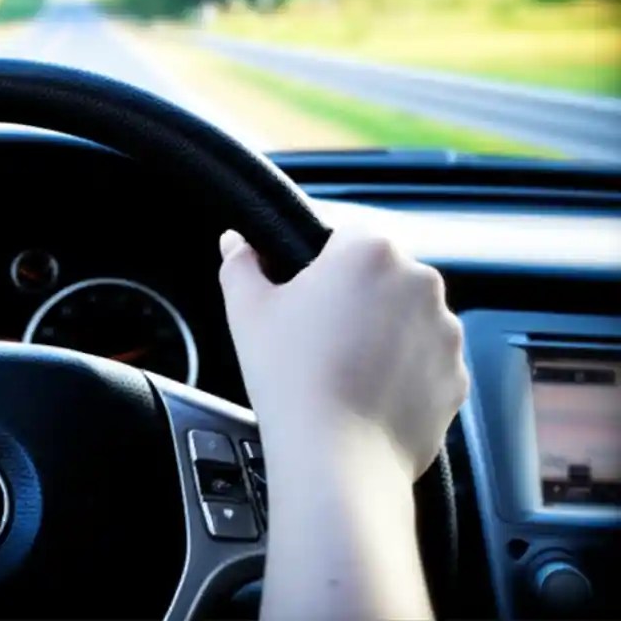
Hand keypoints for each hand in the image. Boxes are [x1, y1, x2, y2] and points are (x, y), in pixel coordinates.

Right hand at [218, 226, 467, 479]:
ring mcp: (446, 330)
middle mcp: (419, 281)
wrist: (338, 458)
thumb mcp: (247, 312)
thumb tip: (235, 242)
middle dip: (357, 298)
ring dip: (384, 333)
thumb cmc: (291, 379)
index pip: (347, 235)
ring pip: (408, 318)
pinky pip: (427, 361)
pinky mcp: (458, 374)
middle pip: (383, 275)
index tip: (306, 298)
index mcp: (369, 251)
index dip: (322, 265)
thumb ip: (240, 264)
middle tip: (319, 337)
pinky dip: (405, 372)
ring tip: (345, 371)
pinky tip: (369, 393)